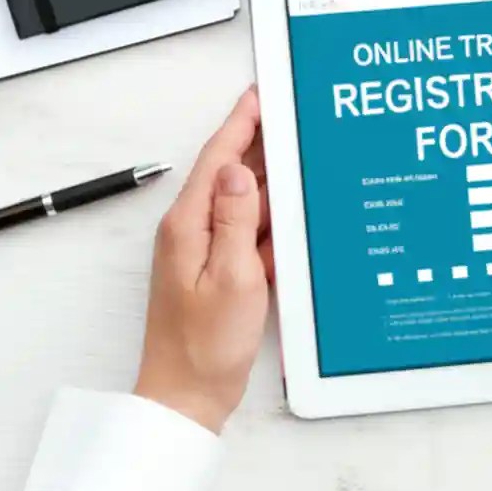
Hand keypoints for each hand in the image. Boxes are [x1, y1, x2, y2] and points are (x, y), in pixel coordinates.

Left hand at [134, 87, 274, 433]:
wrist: (187, 397)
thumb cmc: (205, 347)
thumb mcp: (232, 277)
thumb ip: (236, 219)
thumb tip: (237, 168)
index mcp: (189, 224)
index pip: (217, 157)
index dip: (242, 122)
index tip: (262, 93)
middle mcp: (193, 230)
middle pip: (231, 172)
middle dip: (262, 143)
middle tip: (294, 116)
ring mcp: (206, 251)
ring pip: (244, 202)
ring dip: (272, 180)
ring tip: (305, 155)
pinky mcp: (219, 272)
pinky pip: (249, 233)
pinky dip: (273, 220)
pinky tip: (296, 214)